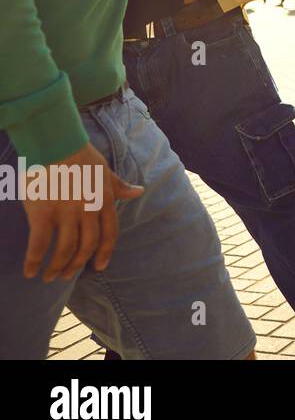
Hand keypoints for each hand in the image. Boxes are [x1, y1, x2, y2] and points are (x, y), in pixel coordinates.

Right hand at [21, 143, 142, 281]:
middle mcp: (88, 210)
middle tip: (67, 275)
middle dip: (77, 264)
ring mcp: (66, 213)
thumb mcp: (105, 171)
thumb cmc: (79, 156)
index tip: (100, 267)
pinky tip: (30, 272)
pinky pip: (39, 244)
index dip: (105, 253)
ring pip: (64, 249)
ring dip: (57, 267)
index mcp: (104, 201)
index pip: (109, 234)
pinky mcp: (42, 213)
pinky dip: (34, 261)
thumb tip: (139, 191)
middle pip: (86, 246)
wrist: (56, 143)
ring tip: (50, 277)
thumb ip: (119, 186)